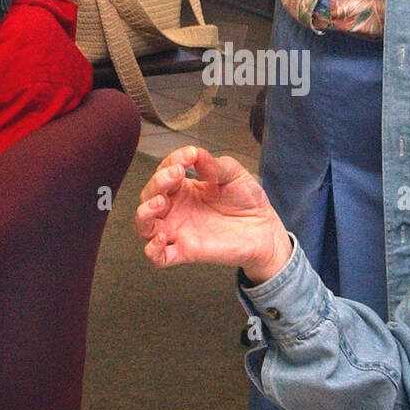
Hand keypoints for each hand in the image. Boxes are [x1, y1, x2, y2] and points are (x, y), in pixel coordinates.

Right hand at [135, 145, 291, 281]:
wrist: (266, 229)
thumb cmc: (248, 201)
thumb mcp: (233, 174)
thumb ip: (213, 164)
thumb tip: (194, 153)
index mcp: (184, 189)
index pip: (164, 172)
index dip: (172, 161)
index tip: (190, 155)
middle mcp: (176, 209)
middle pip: (148, 195)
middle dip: (157, 182)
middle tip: (177, 173)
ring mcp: (178, 231)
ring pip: (144, 226)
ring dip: (145, 213)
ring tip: (159, 202)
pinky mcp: (186, 252)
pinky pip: (157, 257)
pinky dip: (152, 249)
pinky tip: (161, 237)